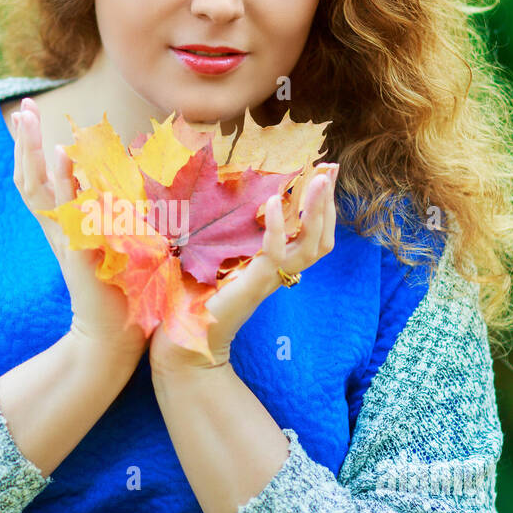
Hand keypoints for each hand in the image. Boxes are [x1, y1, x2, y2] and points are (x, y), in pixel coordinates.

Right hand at [12, 98, 147, 364]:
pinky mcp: (80, 252)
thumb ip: (112, 220)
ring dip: (32, 152)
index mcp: (63, 228)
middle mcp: (58, 231)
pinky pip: (70, 212)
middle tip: (20, 108)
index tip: (28, 118)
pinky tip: (65, 157)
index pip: (38, 183)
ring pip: (40, 190)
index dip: (29, 152)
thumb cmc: (121, 296)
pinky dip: (66, 182)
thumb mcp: (115, 247)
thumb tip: (124, 191)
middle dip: (23, 143)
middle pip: (29, 180)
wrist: (114, 338)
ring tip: (27, 120)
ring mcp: (66, 240)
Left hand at [149, 162, 339, 374]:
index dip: (320, 207)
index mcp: (271, 266)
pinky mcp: (252, 284)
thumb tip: (218, 199)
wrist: (182, 344)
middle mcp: (277, 273)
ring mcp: (268, 279)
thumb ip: (224, 235)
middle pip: (321, 239)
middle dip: (328, 202)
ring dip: (316, 210)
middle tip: (331, 168)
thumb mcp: (212, 258)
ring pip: (310, 245)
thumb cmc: (190, 301)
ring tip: (319, 179)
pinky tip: (273, 201)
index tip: (322, 174)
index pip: (311, 236)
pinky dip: (275, 226)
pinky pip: (275, 253)